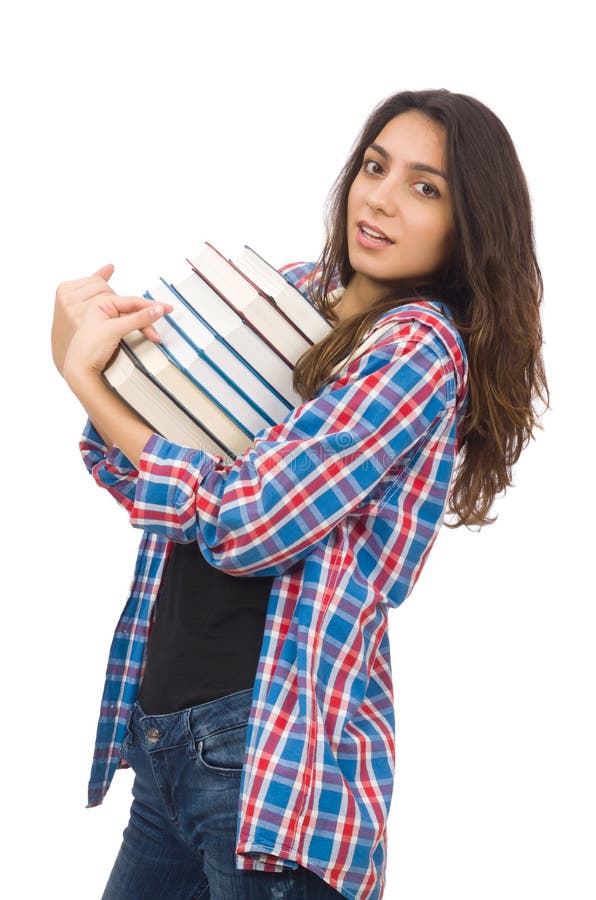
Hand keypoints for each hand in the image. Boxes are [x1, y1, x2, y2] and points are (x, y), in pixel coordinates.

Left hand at [51, 264, 165, 375]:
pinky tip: (147, 337)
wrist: (81, 370)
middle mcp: (104, 311)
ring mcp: (109, 323)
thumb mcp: (115, 329)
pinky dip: (140, 333)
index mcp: (101, 304)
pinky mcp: (112, 334)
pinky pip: (131, 329)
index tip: (167, 308)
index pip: (131, 301)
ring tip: (154, 338)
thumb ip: (138, 318)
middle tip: (159, 331)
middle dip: (148, 321)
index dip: (151, 305)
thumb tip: (157, 309)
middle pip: (134, 311)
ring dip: (145, 328)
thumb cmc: (88, 348)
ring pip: (134, 321)